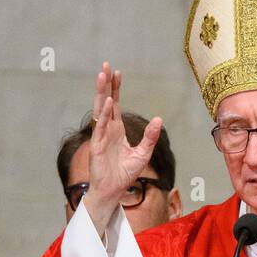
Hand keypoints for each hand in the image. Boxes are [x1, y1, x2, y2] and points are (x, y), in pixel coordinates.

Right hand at [83, 62, 162, 236]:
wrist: (114, 190)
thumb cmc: (125, 174)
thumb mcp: (143, 153)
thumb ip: (150, 137)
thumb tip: (159, 120)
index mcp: (116, 129)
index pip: (116, 104)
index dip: (116, 88)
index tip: (117, 72)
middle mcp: (107, 129)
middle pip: (106, 101)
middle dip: (106, 84)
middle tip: (105, 65)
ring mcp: (101, 136)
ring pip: (100, 109)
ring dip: (102, 93)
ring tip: (102, 76)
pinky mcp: (97, 146)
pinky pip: (101, 127)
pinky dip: (104, 114)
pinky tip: (109, 102)